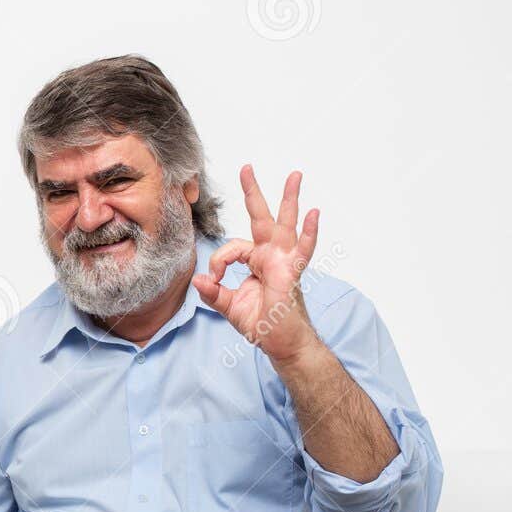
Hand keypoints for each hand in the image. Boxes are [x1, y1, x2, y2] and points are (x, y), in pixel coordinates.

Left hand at [192, 165, 321, 365]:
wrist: (281, 343)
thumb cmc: (262, 324)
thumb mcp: (230, 307)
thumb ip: (214, 293)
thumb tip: (198, 279)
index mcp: (254, 261)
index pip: (232, 248)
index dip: (218, 261)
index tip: (213, 280)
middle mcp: (270, 256)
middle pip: (260, 218)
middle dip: (253, 192)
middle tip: (246, 167)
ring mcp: (283, 261)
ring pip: (285, 224)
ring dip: (289, 199)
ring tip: (294, 175)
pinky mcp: (293, 273)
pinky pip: (303, 250)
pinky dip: (310, 232)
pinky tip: (314, 213)